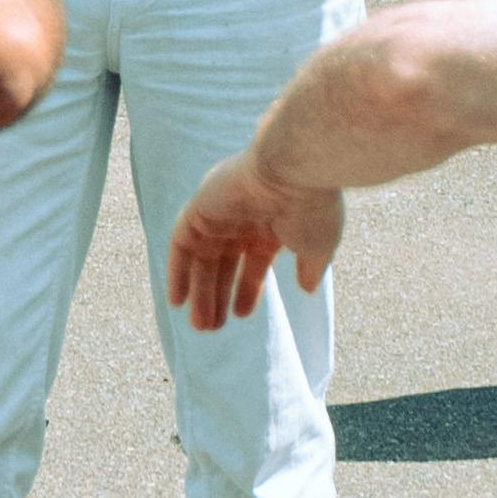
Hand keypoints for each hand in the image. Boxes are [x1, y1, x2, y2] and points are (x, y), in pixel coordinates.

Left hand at [168, 151, 346, 332]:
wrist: (295, 169)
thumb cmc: (312, 207)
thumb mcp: (319, 245)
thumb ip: (311, 266)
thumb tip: (307, 288)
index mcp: (272, 224)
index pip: (254, 262)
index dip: (247, 289)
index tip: (241, 315)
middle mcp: (244, 218)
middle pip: (224, 263)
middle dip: (218, 296)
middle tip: (213, 328)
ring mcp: (220, 211)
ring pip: (203, 259)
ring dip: (200, 292)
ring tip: (200, 327)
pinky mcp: (199, 208)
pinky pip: (181, 245)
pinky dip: (177, 272)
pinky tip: (177, 301)